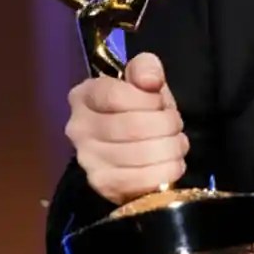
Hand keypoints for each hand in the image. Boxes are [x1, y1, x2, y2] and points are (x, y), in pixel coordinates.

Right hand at [65, 52, 188, 204]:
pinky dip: (168, 169)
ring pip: (142, 153)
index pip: (115, 95)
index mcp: (84, 95)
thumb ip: (146, 68)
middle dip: (166, 125)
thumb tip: (150, 80)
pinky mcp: (105, 185)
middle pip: (133, 126)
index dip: (148, 100)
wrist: (134, 148)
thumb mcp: (144, 79)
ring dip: (171, 147)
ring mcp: (89, 160)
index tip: (160, 103)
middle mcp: (78, 128)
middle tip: (175, 126)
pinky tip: (170, 162)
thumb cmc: (140, 109)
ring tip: (175, 143)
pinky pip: (145, 179)